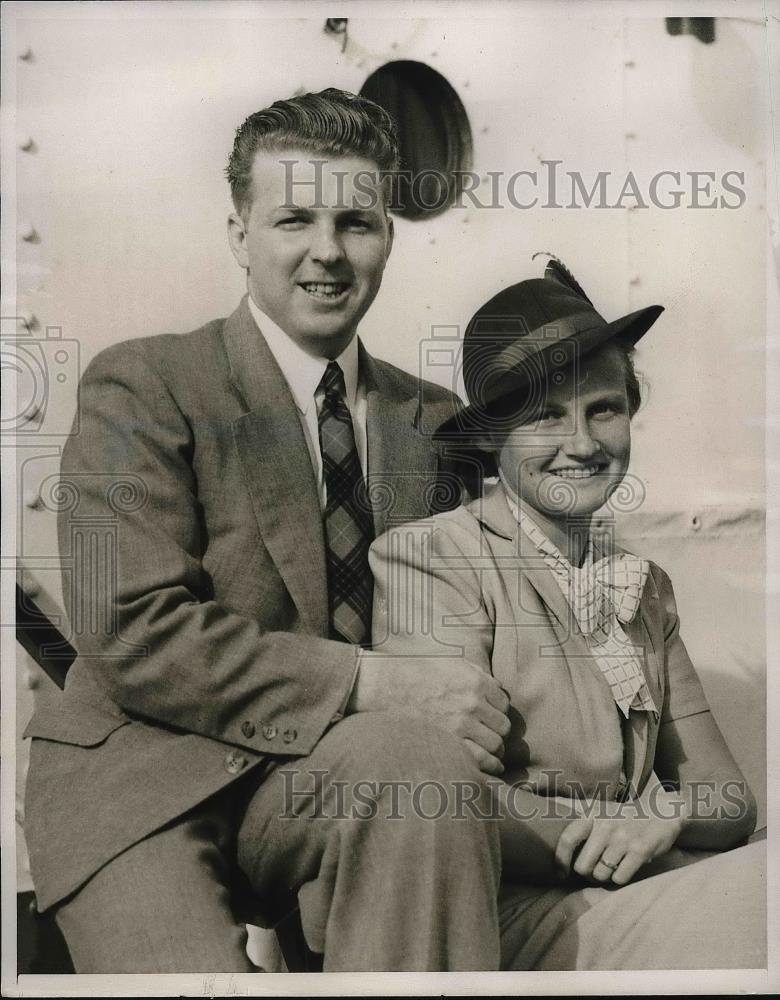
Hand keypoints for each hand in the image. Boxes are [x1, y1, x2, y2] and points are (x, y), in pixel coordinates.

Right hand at [348, 651, 510, 774]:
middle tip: (492, 734)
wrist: (387, 686)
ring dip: (496, 748)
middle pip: (503, 725)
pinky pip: (482, 760)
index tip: (491, 715)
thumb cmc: (416, 672)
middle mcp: (473, 703)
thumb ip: (478, 674)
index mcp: (476, 681)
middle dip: (498, 729)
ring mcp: (462, 725)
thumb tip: (498, 688)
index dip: (498, 709)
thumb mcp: (451, 663)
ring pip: (496, 743)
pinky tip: (492, 765)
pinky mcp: (450, 743)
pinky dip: (491, 765)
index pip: (503, 702)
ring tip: (492, 751)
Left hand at [555, 805, 683, 885]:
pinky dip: (620, 878)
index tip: (561, 874)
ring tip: (612, 865)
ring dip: (605, 876)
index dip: (561, 860)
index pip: (568, 839)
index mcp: (592, 814)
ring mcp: (623, 838)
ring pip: (601, 874)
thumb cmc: (623, 815)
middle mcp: (605, 825)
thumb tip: (543, 803)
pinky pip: (620, 878)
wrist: (661, 812)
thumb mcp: (599, 807)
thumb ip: (574, 808)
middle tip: (594, 870)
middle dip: (587, 873)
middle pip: (583, 866)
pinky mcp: (640, 850)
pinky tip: (625, 867)